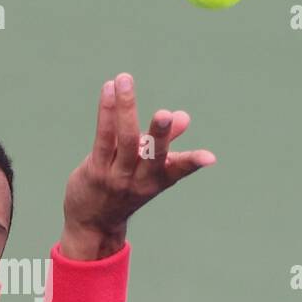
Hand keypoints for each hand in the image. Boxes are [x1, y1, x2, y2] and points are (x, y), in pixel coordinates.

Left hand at [61, 73, 215, 256]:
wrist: (92, 222)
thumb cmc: (124, 189)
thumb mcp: (148, 170)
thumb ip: (164, 141)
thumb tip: (183, 117)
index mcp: (158, 180)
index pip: (179, 170)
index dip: (194, 163)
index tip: (210, 158)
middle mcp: (139, 180)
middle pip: (152, 155)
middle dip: (159, 135)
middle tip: (164, 114)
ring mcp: (116, 176)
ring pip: (124, 139)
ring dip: (125, 107)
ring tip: (124, 79)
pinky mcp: (95, 169)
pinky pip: (103, 137)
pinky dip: (106, 112)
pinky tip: (109, 90)